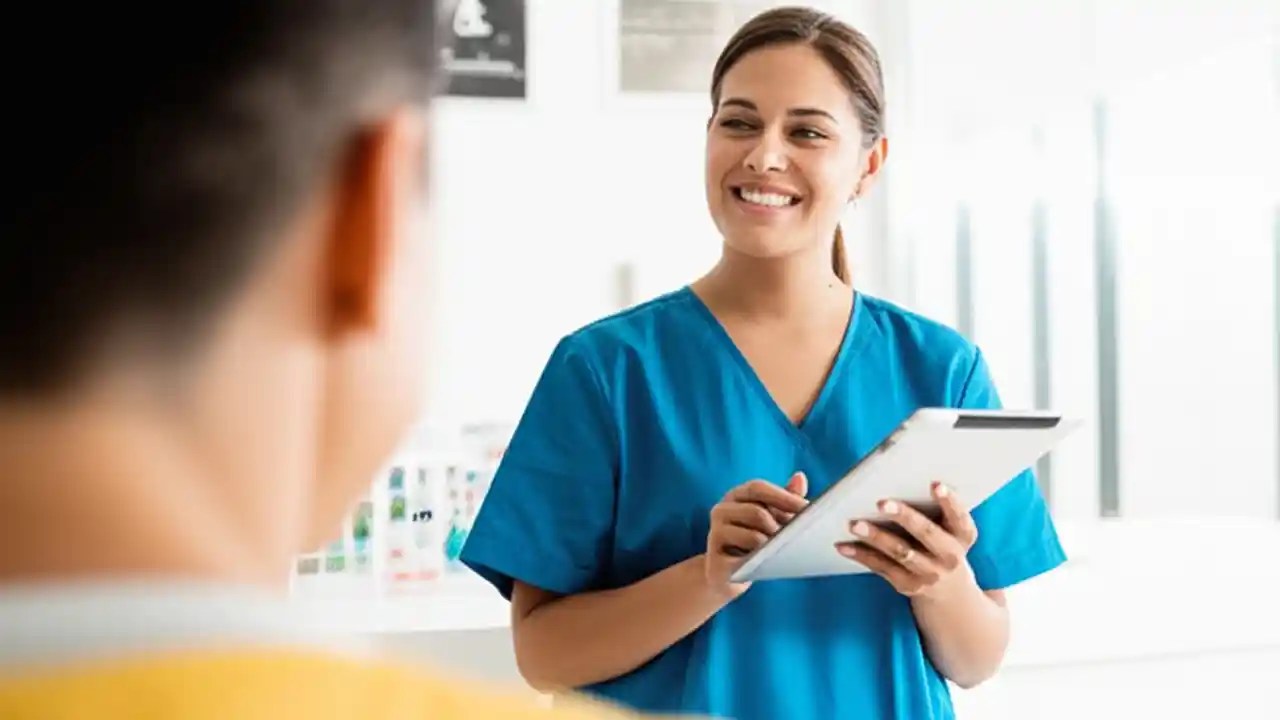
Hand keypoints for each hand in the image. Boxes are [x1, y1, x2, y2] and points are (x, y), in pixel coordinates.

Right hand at [704, 472, 808, 596]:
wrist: (728, 575)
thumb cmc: (754, 542)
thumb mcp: (772, 518)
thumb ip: (786, 499)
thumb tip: (800, 477)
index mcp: (735, 496)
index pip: (757, 488)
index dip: (783, 496)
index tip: (807, 507)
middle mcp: (721, 511)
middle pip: (756, 512)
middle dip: (780, 526)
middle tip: (797, 539)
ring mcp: (715, 535)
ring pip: (754, 537)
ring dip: (773, 547)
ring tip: (782, 553)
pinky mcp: (715, 561)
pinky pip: (745, 560)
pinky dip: (761, 562)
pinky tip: (769, 565)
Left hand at [835, 481, 978, 599]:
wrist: (948, 590)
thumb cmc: (943, 542)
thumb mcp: (951, 529)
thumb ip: (936, 509)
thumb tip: (898, 478)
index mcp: (963, 536)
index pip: (959, 517)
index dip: (949, 501)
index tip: (935, 484)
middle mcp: (950, 557)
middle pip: (926, 534)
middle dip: (904, 517)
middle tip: (881, 502)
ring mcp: (928, 573)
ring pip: (899, 552)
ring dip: (876, 537)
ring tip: (855, 524)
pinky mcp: (907, 585)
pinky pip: (881, 567)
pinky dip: (861, 555)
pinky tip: (843, 545)